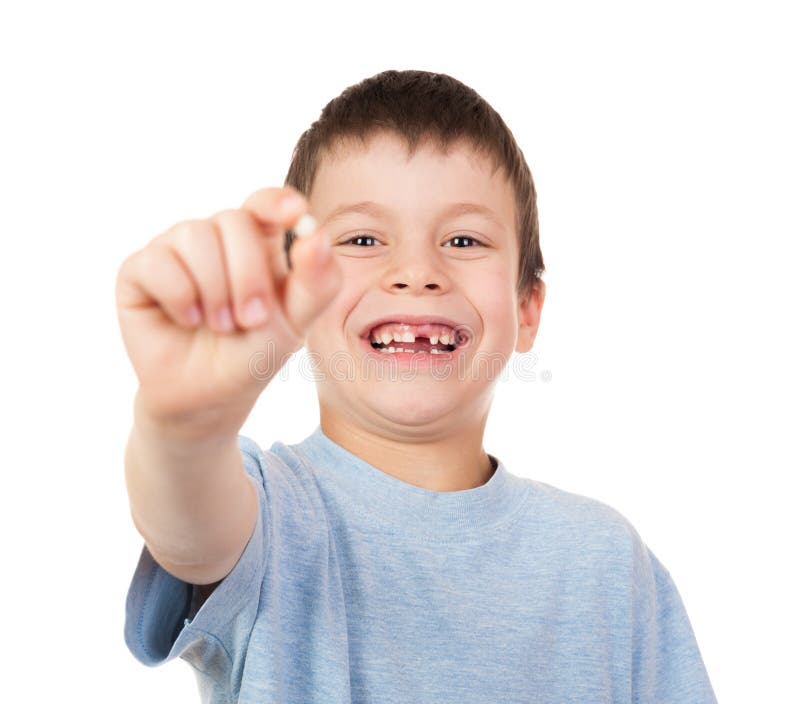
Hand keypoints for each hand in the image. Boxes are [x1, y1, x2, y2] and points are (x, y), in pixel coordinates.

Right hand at [115, 186, 340, 439]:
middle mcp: (215, 237)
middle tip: (251, 319)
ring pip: (195, 236)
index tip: (295, 212)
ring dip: (214, 291)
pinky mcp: (140, 270)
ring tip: (219, 325)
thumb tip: (317, 233)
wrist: (208, 398)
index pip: (266, 203)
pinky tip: (185, 319)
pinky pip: (158, 262)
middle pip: (234, 221)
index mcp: (258, 242)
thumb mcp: (295, 324)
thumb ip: (316, 282)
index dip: (277, 202)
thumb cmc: (253, 355)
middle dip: (248, 275)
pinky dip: (179, 297)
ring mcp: (175, 249)